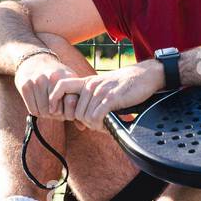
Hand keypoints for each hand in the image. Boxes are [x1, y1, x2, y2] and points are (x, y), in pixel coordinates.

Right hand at [14, 51, 75, 118]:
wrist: (33, 60)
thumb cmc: (55, 75)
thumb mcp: (69, 83)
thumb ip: (77, 104)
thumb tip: (83, 128)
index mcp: (66, 77)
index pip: (71, 103)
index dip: (69, 112)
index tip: (67, 112)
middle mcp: (52, 77)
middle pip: (56, 111)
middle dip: (56, 115)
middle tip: (55, 111)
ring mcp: (38, 81)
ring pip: (43, 112)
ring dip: (45, 114)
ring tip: (47, 107)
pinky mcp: (26, 85)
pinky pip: (33, 110)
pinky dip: (36, 111)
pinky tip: (38, 105)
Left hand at [48, 62, 163, 130]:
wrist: (145, 75)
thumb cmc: (125, 85)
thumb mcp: (104, 89)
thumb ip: (91, 100)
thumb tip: (82, 122)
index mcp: (87, 82)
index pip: (61, 86)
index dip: (54, 99)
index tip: (55, 111)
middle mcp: (91, 85)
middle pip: (76, 112)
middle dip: (86, 123)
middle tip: (98, 125)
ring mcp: (100, 91)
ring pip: (86, 117)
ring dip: (96, 125)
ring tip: (106, 124)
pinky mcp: (111, 98)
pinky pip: (97, 117)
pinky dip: (102, 125)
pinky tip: (109, 125)